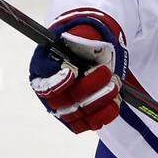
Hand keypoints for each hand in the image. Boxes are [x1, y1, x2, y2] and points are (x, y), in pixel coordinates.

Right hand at [29, 17, 127, 133]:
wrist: (93, 54)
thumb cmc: (83, 42)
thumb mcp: (80, 33)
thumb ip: (79, 36)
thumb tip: (82, 39)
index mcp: (42, 69)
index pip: (44, 82)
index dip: (57, 80)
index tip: (73, 72)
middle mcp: (49, 93)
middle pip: (63, 100)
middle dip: (87, 88)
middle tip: (107, 73)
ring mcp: (63, 108)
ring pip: (78, 114)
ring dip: (99, 101)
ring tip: (115, 85)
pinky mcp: (78, 119)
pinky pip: (88, 124)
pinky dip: (103, 115)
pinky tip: (115, 103)